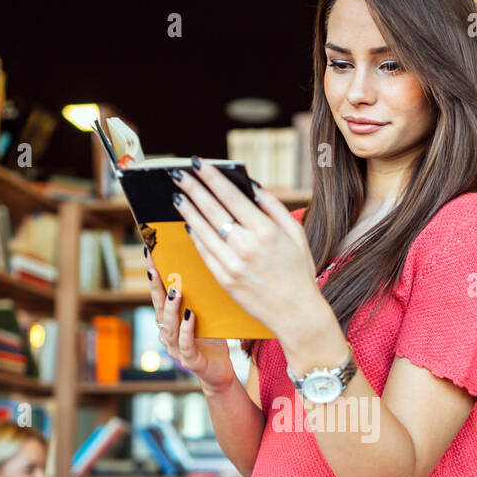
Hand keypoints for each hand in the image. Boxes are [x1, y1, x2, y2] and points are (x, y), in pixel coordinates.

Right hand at [146, 245, 236, 393]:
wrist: (219, 372)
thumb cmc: (212, 340)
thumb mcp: (206, 314)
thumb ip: (199, 297)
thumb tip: (202, 265)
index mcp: (169, 319)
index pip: (158, 293)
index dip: (153, 274)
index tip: (150, 252)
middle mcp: (167, 332)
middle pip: (158, 306)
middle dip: (156, 285)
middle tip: (154, 265)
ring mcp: (176, 347)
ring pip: (169, 325)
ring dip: (171, 307)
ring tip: (175, 290)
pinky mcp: (190, 360)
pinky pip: (186, 343)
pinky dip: (187, 329)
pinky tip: (190, 315)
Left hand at [171, 159, 327, 339]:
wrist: (296, 313)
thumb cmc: (299, 272)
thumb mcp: (296, 234)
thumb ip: (274, 207)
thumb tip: (251, 186)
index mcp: (266, 230)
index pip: (230, 196)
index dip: (211, 177)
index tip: (197, 163)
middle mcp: (246, 245)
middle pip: (211, 209)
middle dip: (192, 188)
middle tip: (177, 174)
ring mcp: (232, 264)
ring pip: (202, 230)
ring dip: (187, 210)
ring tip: (177, 196)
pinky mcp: (224, 280)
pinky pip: (204, 252)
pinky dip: (195, 236)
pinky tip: (189, 224)